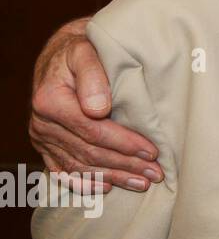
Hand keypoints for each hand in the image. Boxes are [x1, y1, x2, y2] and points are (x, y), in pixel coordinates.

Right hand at [29, 18, 162, 191]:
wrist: (62, 56)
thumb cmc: (82, 50)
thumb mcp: (87, 51)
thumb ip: (93, 76)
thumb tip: (99, 109)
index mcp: (50, 100)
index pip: (93, 131)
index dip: (124, 144)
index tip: (152, 151)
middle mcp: (42, 122)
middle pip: (89, 152)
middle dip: (125, 165)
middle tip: (155, 174)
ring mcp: (42, 137)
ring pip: (80, 165)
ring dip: (113, 177)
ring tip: (142, 183)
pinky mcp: (45, 146)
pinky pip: (63, 170)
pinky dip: (85, 182)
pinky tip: (107, 187)